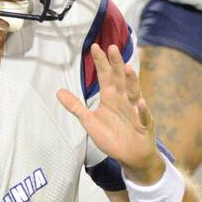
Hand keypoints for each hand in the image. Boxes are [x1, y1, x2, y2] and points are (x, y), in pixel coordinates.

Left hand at [57, 43, 161, 179]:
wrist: (130, 155)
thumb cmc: (112, 136)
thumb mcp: (89, 121)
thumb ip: (76, 107)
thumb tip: (58, 92)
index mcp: (110, 97)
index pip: (105, 76)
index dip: (100, 62)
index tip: (94, 47)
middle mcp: (123, 99)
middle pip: (119, 78)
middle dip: (116, 64)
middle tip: (112, 48)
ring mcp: (135, 110)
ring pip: (134, 92)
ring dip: (132, 81)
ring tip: (128, 69)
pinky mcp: (144, 123)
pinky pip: (143, 116)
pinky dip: (142, 110)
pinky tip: (140, 104)